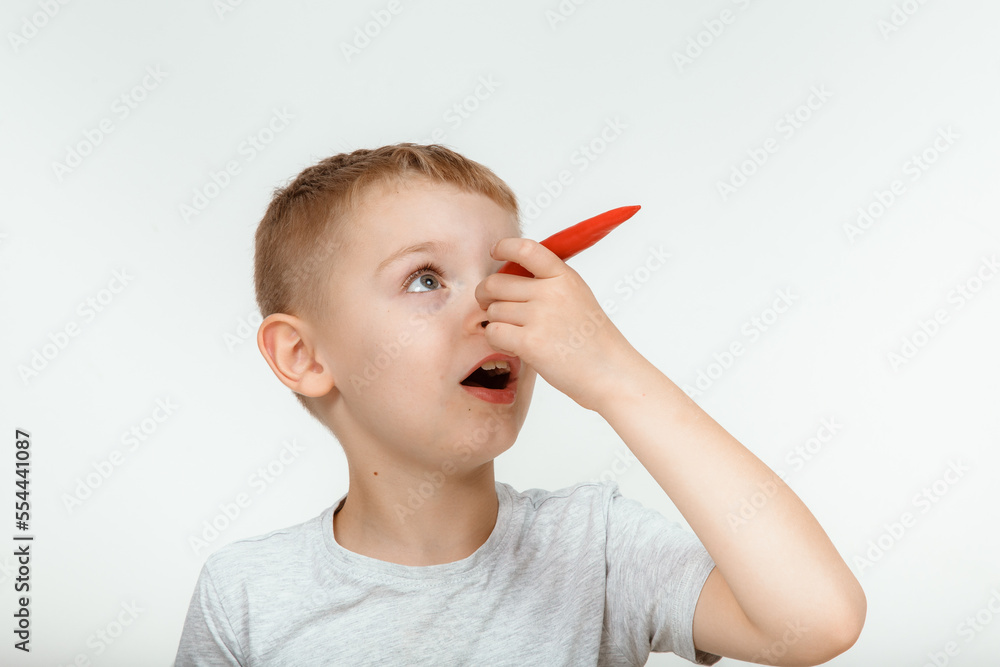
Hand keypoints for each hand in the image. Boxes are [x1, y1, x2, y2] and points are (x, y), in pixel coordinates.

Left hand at [475, 237, 638, 411]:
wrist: (610, 372)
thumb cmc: (591, 340)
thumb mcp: (577, 296)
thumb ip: (547, 283)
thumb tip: (504, 279)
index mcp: (563, 276)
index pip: (526, 249)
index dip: (504, 247)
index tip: (495, 252)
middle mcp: (551, 292)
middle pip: (495, 284)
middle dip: (486, 296)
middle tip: (491, 307)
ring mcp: (540, 316)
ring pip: (493, 311)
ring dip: (497, 324)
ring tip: (518, 335)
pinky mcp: (530, 342)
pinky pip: (493, 332)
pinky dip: (497, 341)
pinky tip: (514, 347)